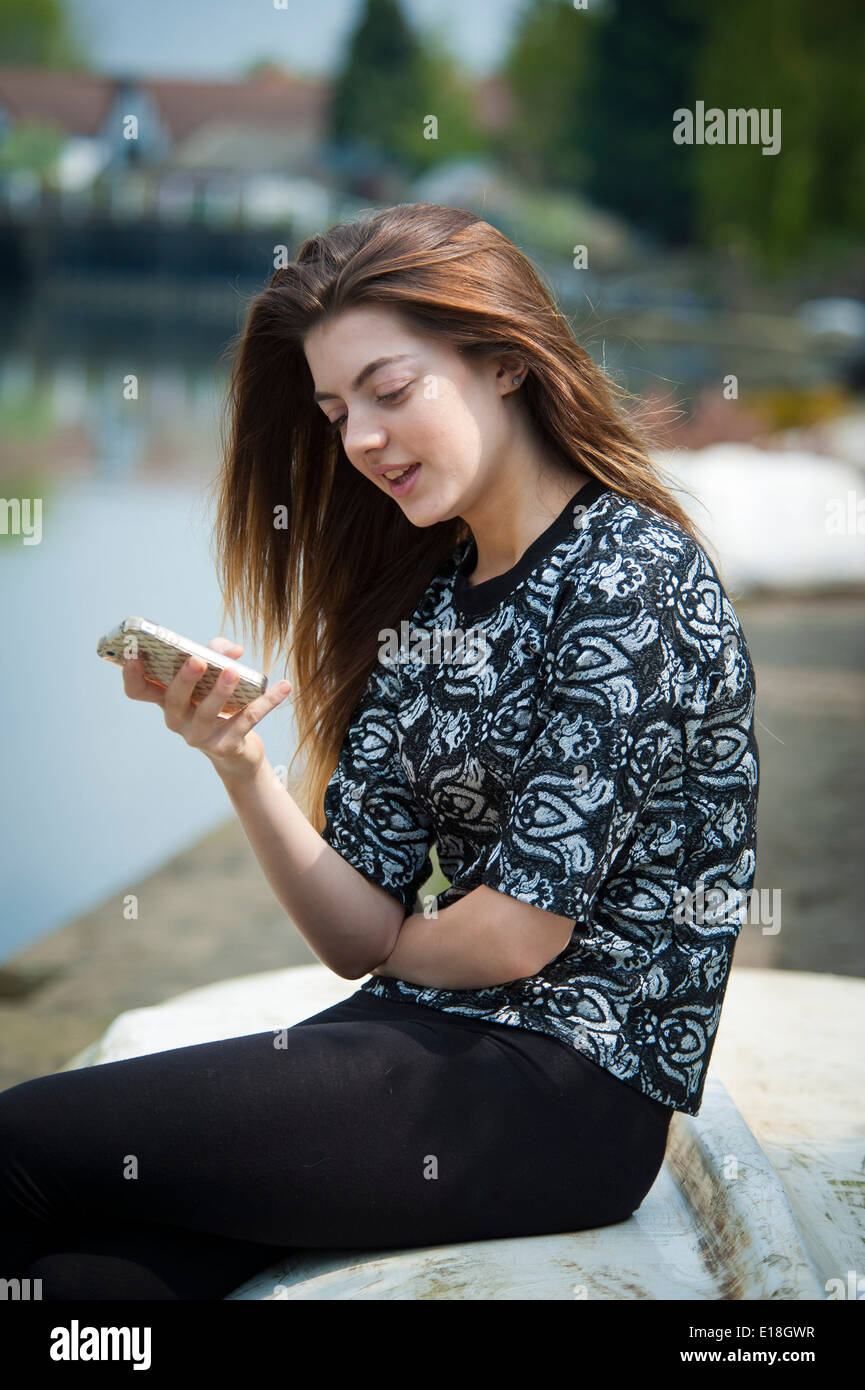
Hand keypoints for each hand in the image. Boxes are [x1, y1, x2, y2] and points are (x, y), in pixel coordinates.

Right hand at [121, 635, 291, 780]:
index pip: (138, 692)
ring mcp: (199, 736)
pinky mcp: (226, 745)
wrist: (238, 750)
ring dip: (222, 690)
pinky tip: (283, 686)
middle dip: (185, 679)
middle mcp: (178, 720)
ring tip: (235, 671)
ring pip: (207, 712)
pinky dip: (267, 700)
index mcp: (167, 700)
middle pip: (174, 700)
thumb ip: (218, 654)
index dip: (132, 676)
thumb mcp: (214, 675)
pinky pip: (247, 719)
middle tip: (198, 660)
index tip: (135, 655)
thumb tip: (233, 650)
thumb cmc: (219, 704)